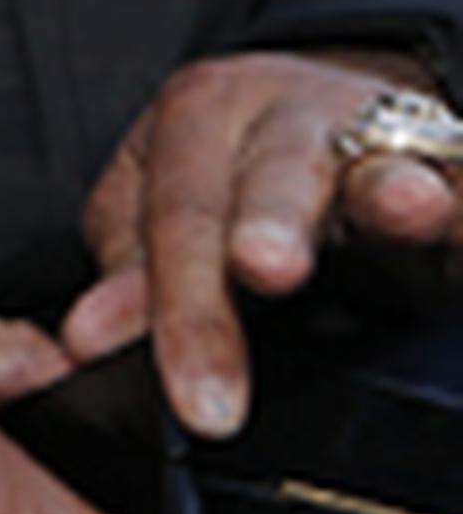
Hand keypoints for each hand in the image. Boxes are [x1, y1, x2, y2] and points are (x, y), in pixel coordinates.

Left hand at [67, 49, 462, 435]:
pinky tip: (462, 224)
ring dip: (397, 190)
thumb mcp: (166, 207)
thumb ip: (137, 274)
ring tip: (412, 207)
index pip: (181, 217)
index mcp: (204, 117)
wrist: (352, 119)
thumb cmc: (236, 173)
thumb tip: (89, 342)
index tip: (189, 398)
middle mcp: (294, 115)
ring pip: (388, 162)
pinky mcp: (454, 166)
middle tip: (263, 267)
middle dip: (269, 224)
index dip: (180, 308)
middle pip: (275, 176)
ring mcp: (388, 138)